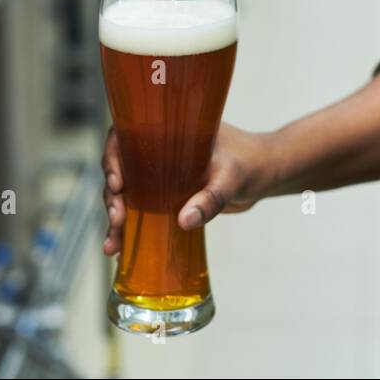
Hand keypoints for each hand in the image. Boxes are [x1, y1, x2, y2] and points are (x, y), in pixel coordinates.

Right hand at [101, 122, 279, 255]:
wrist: (267, 174)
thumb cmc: (252, 162)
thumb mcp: (233, 177)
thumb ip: (212, 197)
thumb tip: (184, 220)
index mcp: (169, 131)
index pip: (126, 135)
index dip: (113, 156)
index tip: (116, 180)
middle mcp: (159, 150)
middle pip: (121, 168)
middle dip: (112, 195)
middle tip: (118, 217)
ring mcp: (162, 173)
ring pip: (127, 192)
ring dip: (116, 216)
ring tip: (113, 243)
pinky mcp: (168, 195)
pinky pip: (141, 208)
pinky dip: (128, 228)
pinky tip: (119, 249)